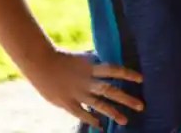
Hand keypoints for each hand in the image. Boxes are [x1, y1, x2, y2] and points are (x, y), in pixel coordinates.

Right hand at [23, 48, 143, 129]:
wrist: (39, 63)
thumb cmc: (62, 59)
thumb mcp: (82, 58)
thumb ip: (95, 60)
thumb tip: (108, 55)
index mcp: (91, 67)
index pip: (113, 69)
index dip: (127, 74)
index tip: (141, 78)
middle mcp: (86, 81)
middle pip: (110, 90)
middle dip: (126, 99)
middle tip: (141, 106)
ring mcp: (77, 93)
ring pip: (98, 104)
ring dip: (113, 113)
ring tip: (125, 121)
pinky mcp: (67, 102)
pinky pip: (81, 113)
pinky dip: (91, 119)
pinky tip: (100, 126)